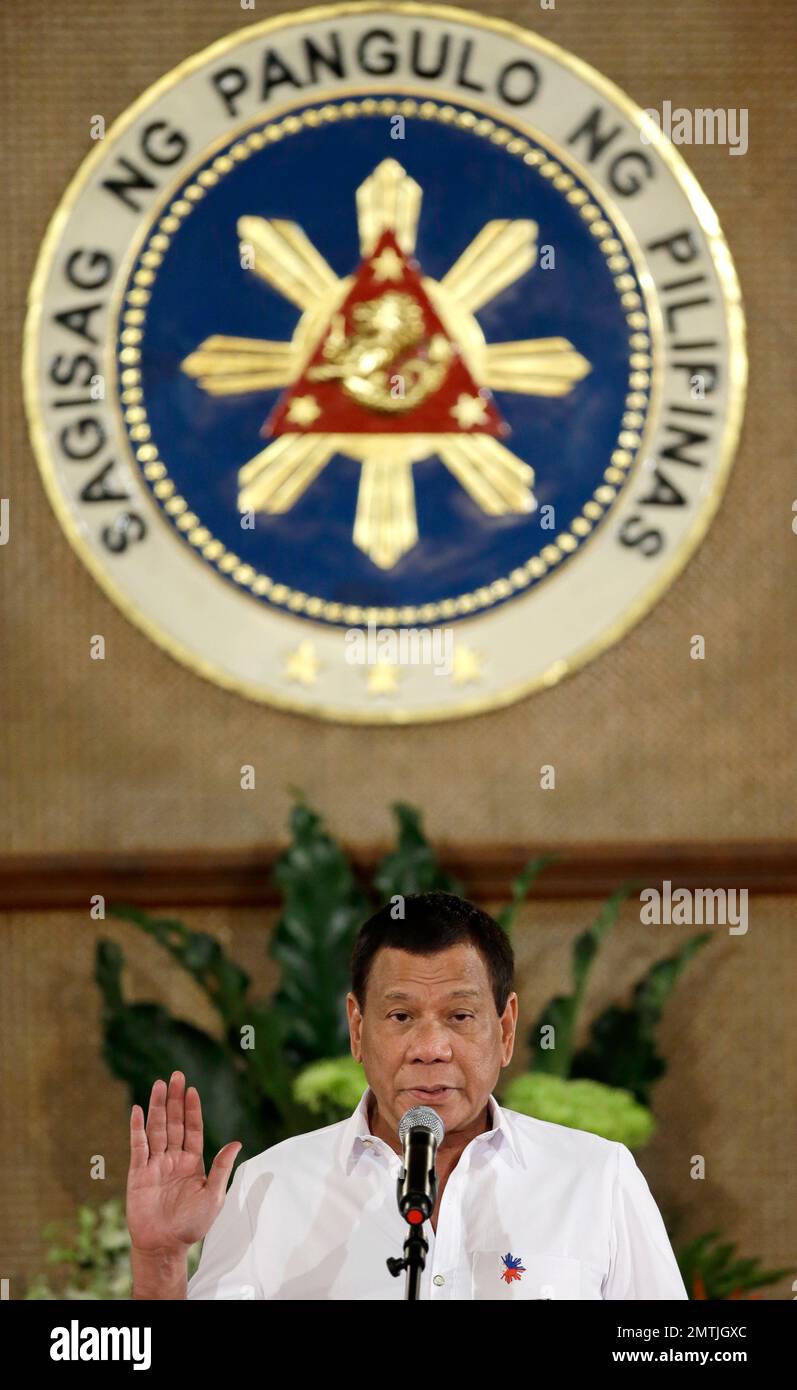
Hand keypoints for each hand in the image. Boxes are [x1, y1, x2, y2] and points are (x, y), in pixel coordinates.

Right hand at [127, 1070, 240, 1253]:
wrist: (165, 1246)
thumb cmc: (192, 1225)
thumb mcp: (213, 1196)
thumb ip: (222, 1167)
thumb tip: (237, 1142)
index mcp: (192, 1162)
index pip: (192, 1129)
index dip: (192, 1110)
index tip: (192, 1090)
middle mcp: (173, 1159)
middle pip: (174, 1123)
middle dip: (175, 1099)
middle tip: (176, 1075)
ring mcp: (155, 1164)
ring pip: (157, 1129)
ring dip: (158, 1107)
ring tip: (159, 1084)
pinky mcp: (138, 1173)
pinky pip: (138, 1146)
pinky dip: (137, 1128)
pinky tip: (137, 1110)